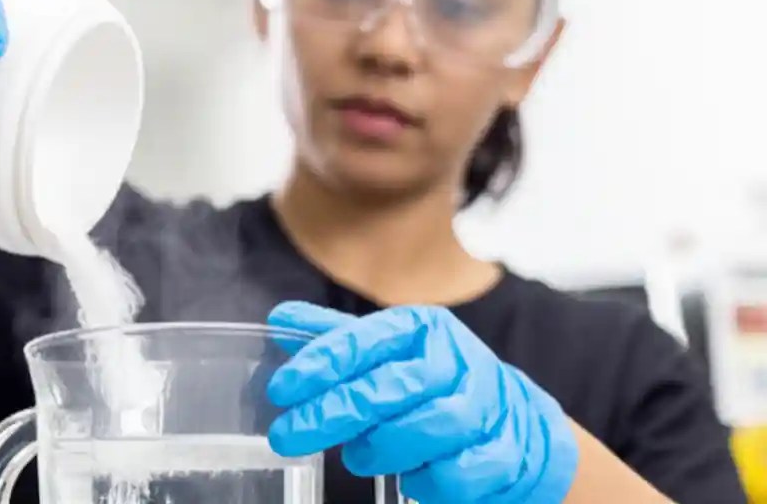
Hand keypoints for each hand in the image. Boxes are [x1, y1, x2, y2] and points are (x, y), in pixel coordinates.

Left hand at [266, 301, 578, 503]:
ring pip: (429, 426)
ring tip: (356, 457)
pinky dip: (426, 480)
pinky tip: (410, 477)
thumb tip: (280, 318)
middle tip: (289, 434)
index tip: (281, 389)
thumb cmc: (435, 384)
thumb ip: (337, 338)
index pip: (366, 338)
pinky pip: (457, 471)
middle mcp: (456, 360)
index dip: (321, 363)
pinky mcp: (504, 452)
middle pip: (391, 386)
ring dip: (382, 447)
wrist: (516, 422)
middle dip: (334, 413)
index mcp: (422, 328)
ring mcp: (486, 406)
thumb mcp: (388, 352)